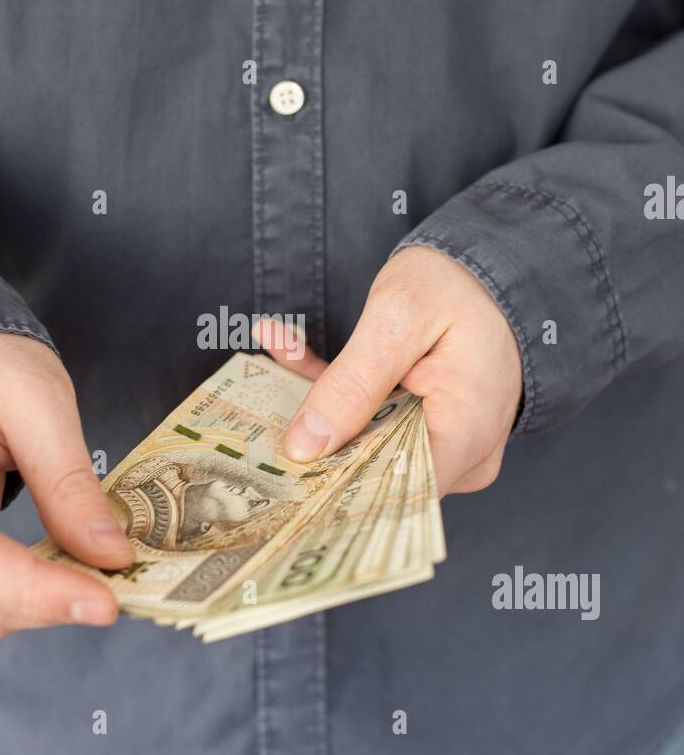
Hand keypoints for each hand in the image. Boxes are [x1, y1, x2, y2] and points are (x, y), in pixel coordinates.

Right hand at [0, 334, 132, 635]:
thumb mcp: (38, 401)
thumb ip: (69, 482)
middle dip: (46, 602)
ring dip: (35, 604)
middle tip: (118, 593)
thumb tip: (111, 558)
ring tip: (93, 575)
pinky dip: (19, 593)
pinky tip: (58, 569)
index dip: (36, 589)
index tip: (105, 603)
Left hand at [259, 246, 522, 495]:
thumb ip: (352, 382)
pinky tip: (288, 344)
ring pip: (365, 443)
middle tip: (252, 400)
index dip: (329, 488)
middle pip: (372, 470)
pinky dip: (335, 388)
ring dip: (317, 398)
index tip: (274, 470)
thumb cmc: (463, 283)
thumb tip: (303, 447)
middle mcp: (463, 456)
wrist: (502, 261)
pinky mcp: (430, 429)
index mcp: (465, 434)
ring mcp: (448, 446)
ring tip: (274, 343)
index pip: (390, 492)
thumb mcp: (399, 318)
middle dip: (311, 432)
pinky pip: (375, 422)